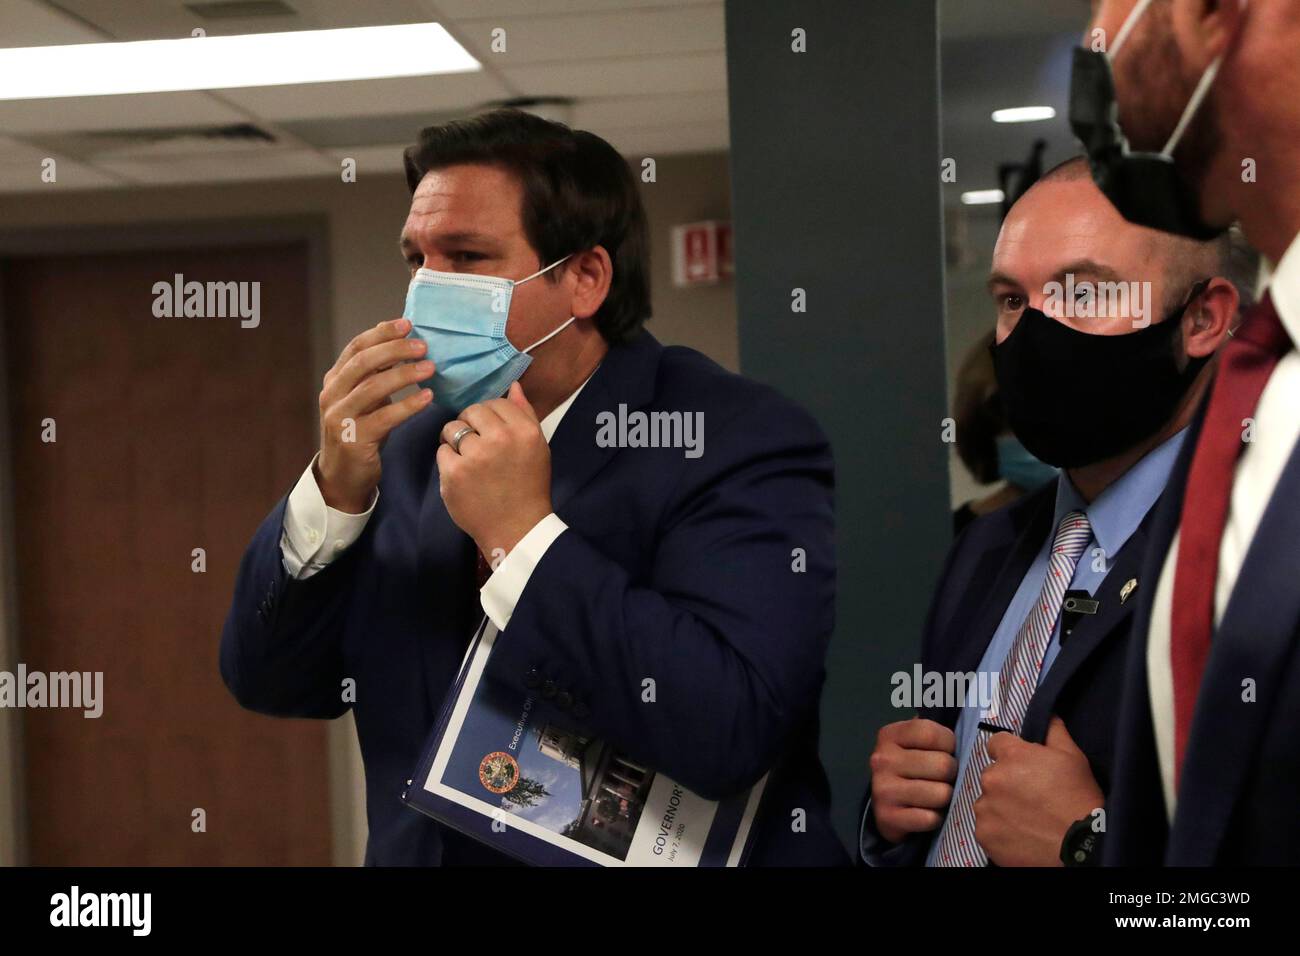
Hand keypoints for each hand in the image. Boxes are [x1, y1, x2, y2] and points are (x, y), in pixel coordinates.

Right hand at [317, 318, 433, 512]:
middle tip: (423, 346)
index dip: (381, 333)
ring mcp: (340, 417)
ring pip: (373, 388)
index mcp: (335, 380)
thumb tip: (399, 338)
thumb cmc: (360, 433)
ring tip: (430, 367)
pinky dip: (408, 405)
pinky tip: (427, 397)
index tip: (407, 324)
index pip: (356, 347)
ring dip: (404, 374)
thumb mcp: (365, 399)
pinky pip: (384, 417)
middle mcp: (332, 395)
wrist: (343, 476)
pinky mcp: (354, 439)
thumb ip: (376, 373)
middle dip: (395, 350)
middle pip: (363, 362)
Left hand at [436, 382, 552, 560]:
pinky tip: (462, 474)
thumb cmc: (529, 486)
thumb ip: (525, 414)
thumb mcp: (537, 447)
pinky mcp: (453, 473)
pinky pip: (442, 451)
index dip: (490, 415)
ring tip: (467, 458)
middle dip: (471, 423)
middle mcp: (500, 439)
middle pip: (472, 411)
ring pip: (453, 428)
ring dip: (456, 440)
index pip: (497, 402)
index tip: (491, 431)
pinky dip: (448, 460)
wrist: (517, 528)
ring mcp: (475, 456)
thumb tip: (514, 385)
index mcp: (524, 431)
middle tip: (477, 444)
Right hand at [870, 717, 957, 844]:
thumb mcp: (914, 742)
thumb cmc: (909, 768)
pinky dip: (935, 818)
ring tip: (935, 795)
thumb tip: (964, 706)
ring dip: (945, 798)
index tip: (946, 751)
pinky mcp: (888, 817)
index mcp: (889, 735)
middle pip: (943, 765)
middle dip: (951, 774)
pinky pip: (930, 818)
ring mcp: (883, 789)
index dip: (949, 744)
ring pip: (941, 794)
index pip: (932, 733)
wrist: (885, 807)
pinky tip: (925, 812)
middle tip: (943, 778)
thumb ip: (932, 729)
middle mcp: (882, 759)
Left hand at [973, 716, 1103, 866]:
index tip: (1023, 767)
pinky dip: (999, 830)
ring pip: (987, 801)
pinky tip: (1020, 834)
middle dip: (1006, 782)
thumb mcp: (1073, 757)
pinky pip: (986, 827)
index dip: (1010, 754)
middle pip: (992, 775)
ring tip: (1026, 818)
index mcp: (1012, 756)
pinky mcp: (984, 834)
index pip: (996, 744)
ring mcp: (985, 808)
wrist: (1081, 846)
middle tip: (1030, 797)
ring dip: (1000, 806)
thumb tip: (1046, 714)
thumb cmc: (1079, 799)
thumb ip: (1053, 731)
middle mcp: (992, 778)